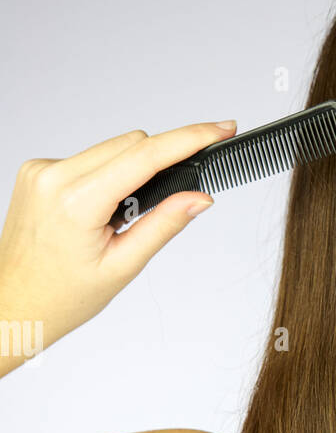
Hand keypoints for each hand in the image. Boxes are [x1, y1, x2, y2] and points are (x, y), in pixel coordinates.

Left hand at [0, 119, 235, 371]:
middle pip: (130, 144)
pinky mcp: (37, 170)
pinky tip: (95, 214)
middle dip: (156, 166)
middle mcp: (53, 176)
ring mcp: (41, 169)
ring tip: (116, 221)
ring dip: (129, 173)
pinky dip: (104, 178)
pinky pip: (88, 159)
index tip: (219, 129)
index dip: (188, 139)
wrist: (14, 303)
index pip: (145, 156)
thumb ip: (163, 225)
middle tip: (156, 209)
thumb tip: (198, 198)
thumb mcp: (122, 266)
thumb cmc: (61, 296)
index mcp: (76, 203)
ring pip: (110, 148)